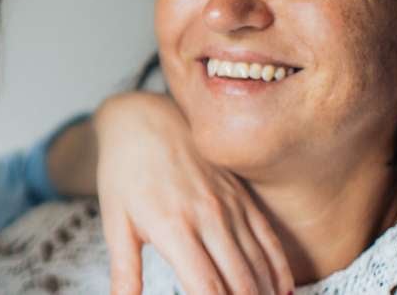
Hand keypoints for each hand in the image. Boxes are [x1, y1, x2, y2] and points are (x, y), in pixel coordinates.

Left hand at [94, 91, 291, 294]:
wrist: (143, 119)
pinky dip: (278, 270)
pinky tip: (281, 292)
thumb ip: (124, 272)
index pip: (207, 287)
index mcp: (174, 227)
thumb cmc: (124, 172)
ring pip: (259, 265)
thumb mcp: (115, 223)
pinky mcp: (242, 197)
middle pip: (240, 283)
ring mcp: (230, 205)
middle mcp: (208, 217)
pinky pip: (269, 240)